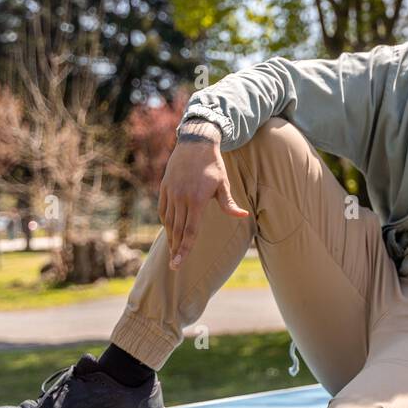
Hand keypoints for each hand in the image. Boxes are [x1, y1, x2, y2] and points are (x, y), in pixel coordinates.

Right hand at [158, 121, 248, 269]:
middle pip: (177, 230)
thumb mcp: (223, 183)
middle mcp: (181, 198)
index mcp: (197, 200)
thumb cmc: (213, 164)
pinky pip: (163, 210)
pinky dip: (166, 221)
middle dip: (175, 249)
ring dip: (170, 237)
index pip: (190, 231)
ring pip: (168, 221)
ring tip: (173, 251)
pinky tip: (169, 230)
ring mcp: (171, 192)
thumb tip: (243, 215)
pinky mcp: (165, 187)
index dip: (185, 249)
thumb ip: (229, 203)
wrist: (196, 143)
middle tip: (174, 265)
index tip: (178, 263)